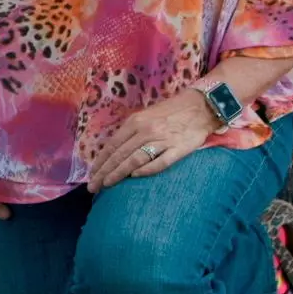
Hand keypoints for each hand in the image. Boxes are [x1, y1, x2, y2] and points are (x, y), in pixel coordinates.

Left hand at [87, 88, 222, 192]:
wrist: (200, 107)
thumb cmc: (170, 112)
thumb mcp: (145, 116)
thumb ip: (130, 132)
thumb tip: (113, 151)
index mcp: (135, 122)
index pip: (112, 145)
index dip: (100, 161)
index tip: (91, 174)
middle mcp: (146, 131)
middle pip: (120, 154)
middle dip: (104, 172)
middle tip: (93, 186)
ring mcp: (162, 140)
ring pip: (135, 159)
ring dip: (118, 173)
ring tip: (107, 185)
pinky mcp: (179, 149)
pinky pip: (160, 161)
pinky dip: (146, 169)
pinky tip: (135, 177)